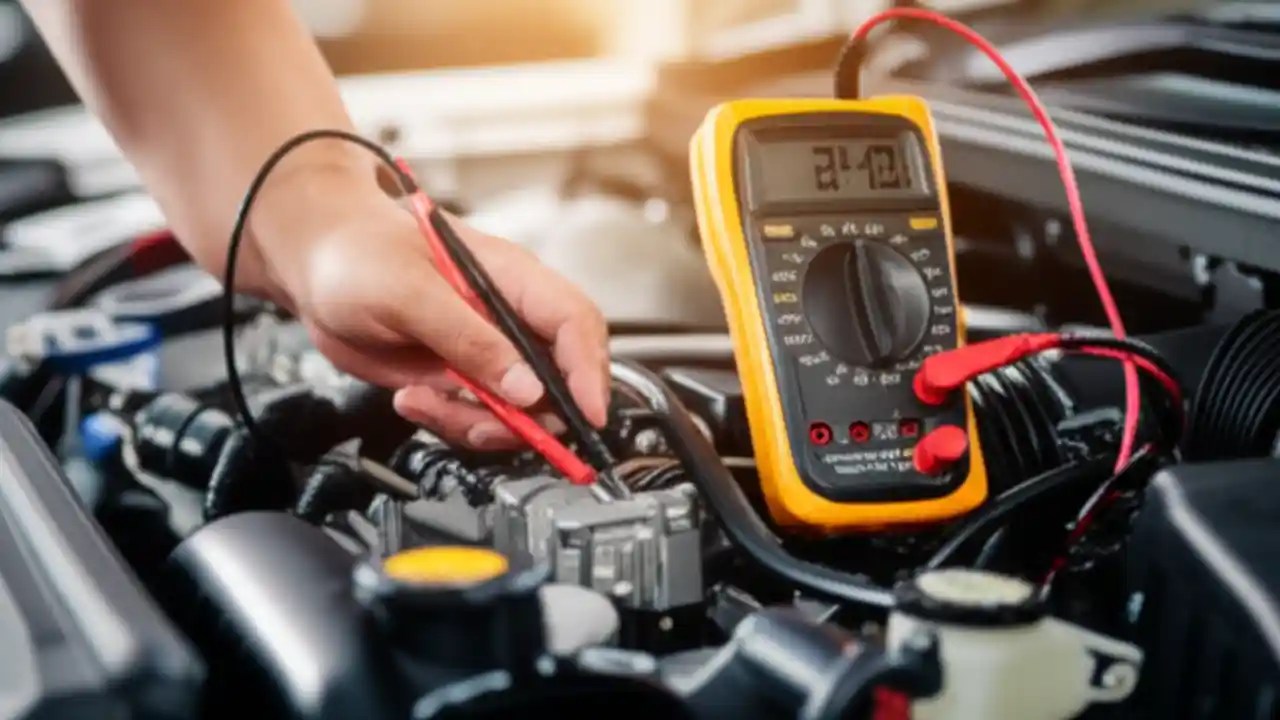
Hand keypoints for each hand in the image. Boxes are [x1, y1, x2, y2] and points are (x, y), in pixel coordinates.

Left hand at [249, 168, 609, 449]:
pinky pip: (477, 418)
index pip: (576, 323)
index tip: (585, 415)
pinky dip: (449, 422)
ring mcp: (487, 352)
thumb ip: (469, 339)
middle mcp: (509, 318)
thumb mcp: (409, 293)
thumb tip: (527, 387)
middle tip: (486, 423)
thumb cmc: (358, 254)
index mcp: (512, 279)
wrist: (315, 268)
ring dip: (478, 422)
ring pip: (518, 410)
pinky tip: (413, 399)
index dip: (589, 371)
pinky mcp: (461, 378)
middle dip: (530, 415)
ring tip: (425, 402)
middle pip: (557, 378)